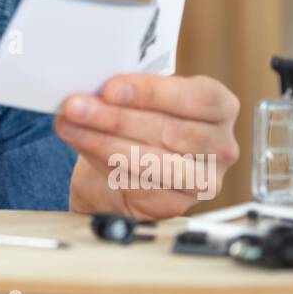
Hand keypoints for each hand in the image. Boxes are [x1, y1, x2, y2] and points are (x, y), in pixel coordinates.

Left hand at [53, 73, 239, 219]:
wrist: (128, 172)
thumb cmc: (141, 125)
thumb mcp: (141, 99)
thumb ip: (126, 92)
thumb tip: (89, 90)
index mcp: (220, 107)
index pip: (198, 97)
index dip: (152, 92)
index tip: (110, 88)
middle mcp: (221, 145)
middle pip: (171, 130)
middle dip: (117, 117)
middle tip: (77, 106)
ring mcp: (204, 179)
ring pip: (153, 160)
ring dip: (104, 141)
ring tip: (71, 125)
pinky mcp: (179, 204)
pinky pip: (139, 184)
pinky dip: (104, 162)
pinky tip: (82, 145)